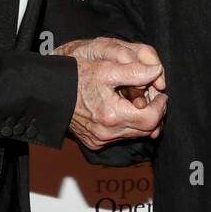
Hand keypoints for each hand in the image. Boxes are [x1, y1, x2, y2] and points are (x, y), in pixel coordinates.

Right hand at [53, 38, 167, 149]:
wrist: (49, 93)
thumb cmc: (75, 77)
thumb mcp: (106, 68)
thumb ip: (135, 71)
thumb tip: (157, 71)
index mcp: (112, 115)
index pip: (151, 119)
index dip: (160, 106)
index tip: (161, 94)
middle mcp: (106, 133)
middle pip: (145, 130)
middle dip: (154, 113)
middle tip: (155, 97)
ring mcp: (100, 140)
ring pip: (133, 134)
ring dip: (141, 120)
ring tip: (139, 101)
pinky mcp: (94, 142)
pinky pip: (119, 137)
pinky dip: (126, 125)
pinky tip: (123, 111)